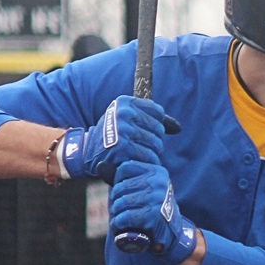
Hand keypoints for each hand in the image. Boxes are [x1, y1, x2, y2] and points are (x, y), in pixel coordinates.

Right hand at [61, 97, 180, 182]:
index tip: (143, 132)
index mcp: (125, 102)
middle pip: (159, 129)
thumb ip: (153, 120)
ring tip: (138, 154)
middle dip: (154, 141)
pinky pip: (148, 156)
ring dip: (151, 153)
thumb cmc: (112, 136)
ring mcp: (124, 130)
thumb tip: (178, 128)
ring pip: (156, 144)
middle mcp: (124, 113)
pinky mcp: (123, 148)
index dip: (155, 125)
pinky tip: (136, 161)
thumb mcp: (128, 121)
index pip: (157, 113)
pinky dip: (146, 162)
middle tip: (140, 146)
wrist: (86, 151)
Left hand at [110, 160, 198, 263]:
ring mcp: (155, 199)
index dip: (118, 180)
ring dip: (118, 213)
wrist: (172, 233)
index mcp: (157, 171)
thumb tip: (100, 165)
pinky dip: (118, 225)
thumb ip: (125, 177)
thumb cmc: (154, 208)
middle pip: (119, 187)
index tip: (126, 192)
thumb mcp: (145, 187)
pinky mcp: (151, 216)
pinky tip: (124, 226)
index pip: (124, 167)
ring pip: (119, 203)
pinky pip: (122, 218)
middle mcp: (157, 183)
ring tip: (126, 217)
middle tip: (126, 208)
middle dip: (117, 200)